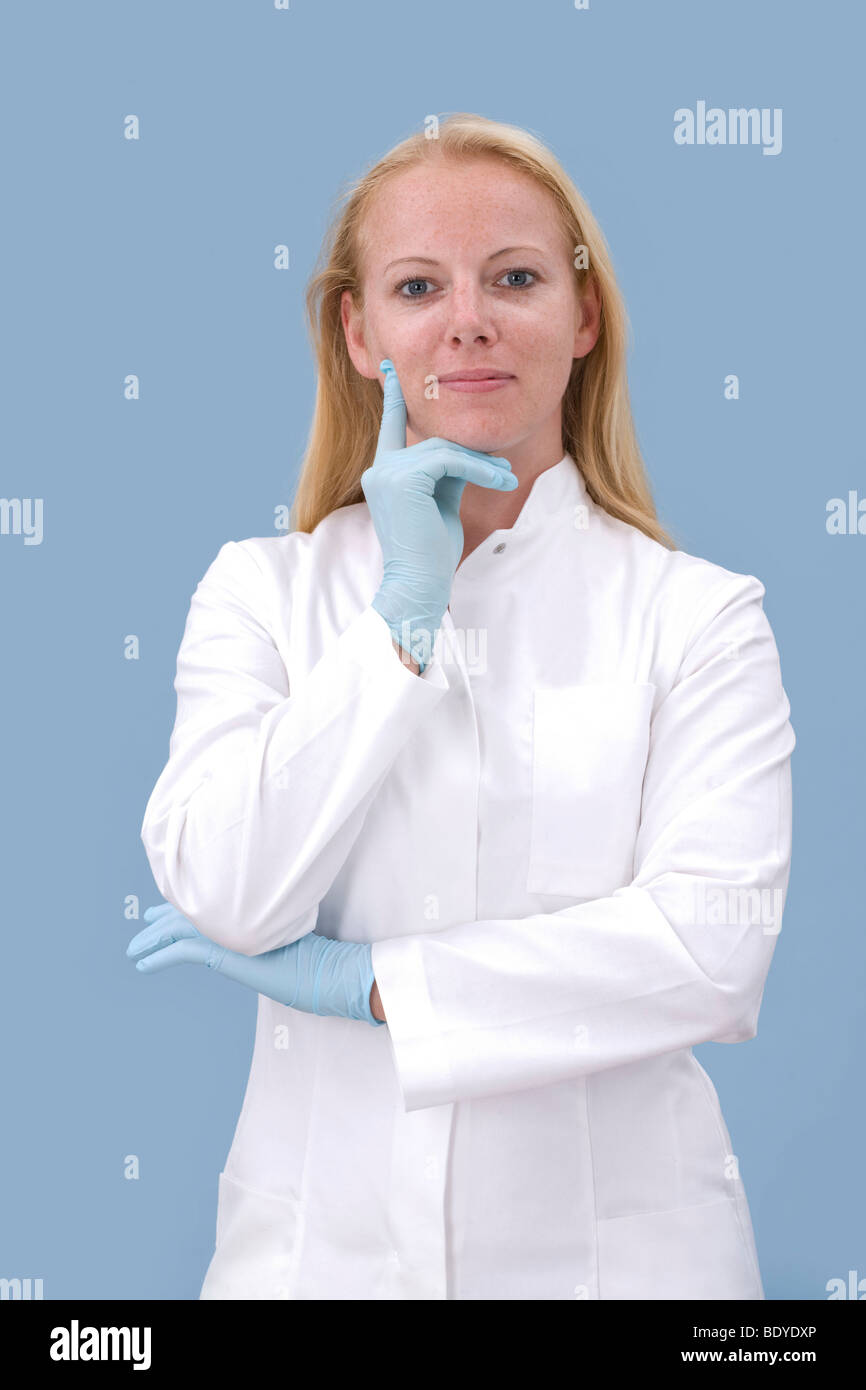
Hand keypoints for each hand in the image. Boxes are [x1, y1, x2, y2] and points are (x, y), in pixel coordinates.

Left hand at [127, 902, 383, 1026]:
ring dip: (154, 939)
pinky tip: (143, 966)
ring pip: (181, 929)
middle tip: (144, 924)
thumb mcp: (290, 952)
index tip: (167, 911)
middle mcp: (239, 920)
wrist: (334, 974)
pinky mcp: (227, 952)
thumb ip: (271, 945)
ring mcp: (233, 933)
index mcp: (253, 919)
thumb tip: (266, 949)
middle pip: (191, 913)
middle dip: (164, 920)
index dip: (186, 907)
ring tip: (135, 951)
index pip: (211, 908)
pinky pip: (183, 951)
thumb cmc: (322, 968)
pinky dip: (159, 956)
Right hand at [363, 358, 516, 670]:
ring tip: (508, 480)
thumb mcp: (441, 503)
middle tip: (505, 471)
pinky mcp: (404, 478)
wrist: (417, 586)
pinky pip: (451, 459)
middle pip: (433, 440)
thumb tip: (468, 453)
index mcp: (384, 474)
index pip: (390, 427)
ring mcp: (387, 473)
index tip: (392, 371)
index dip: (393, 399)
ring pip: (445, 449)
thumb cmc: (431, 554)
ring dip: (483, 464)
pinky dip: (480, 468)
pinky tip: (500, 481)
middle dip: (472, 454)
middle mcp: (380, 469)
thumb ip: (446, 473)